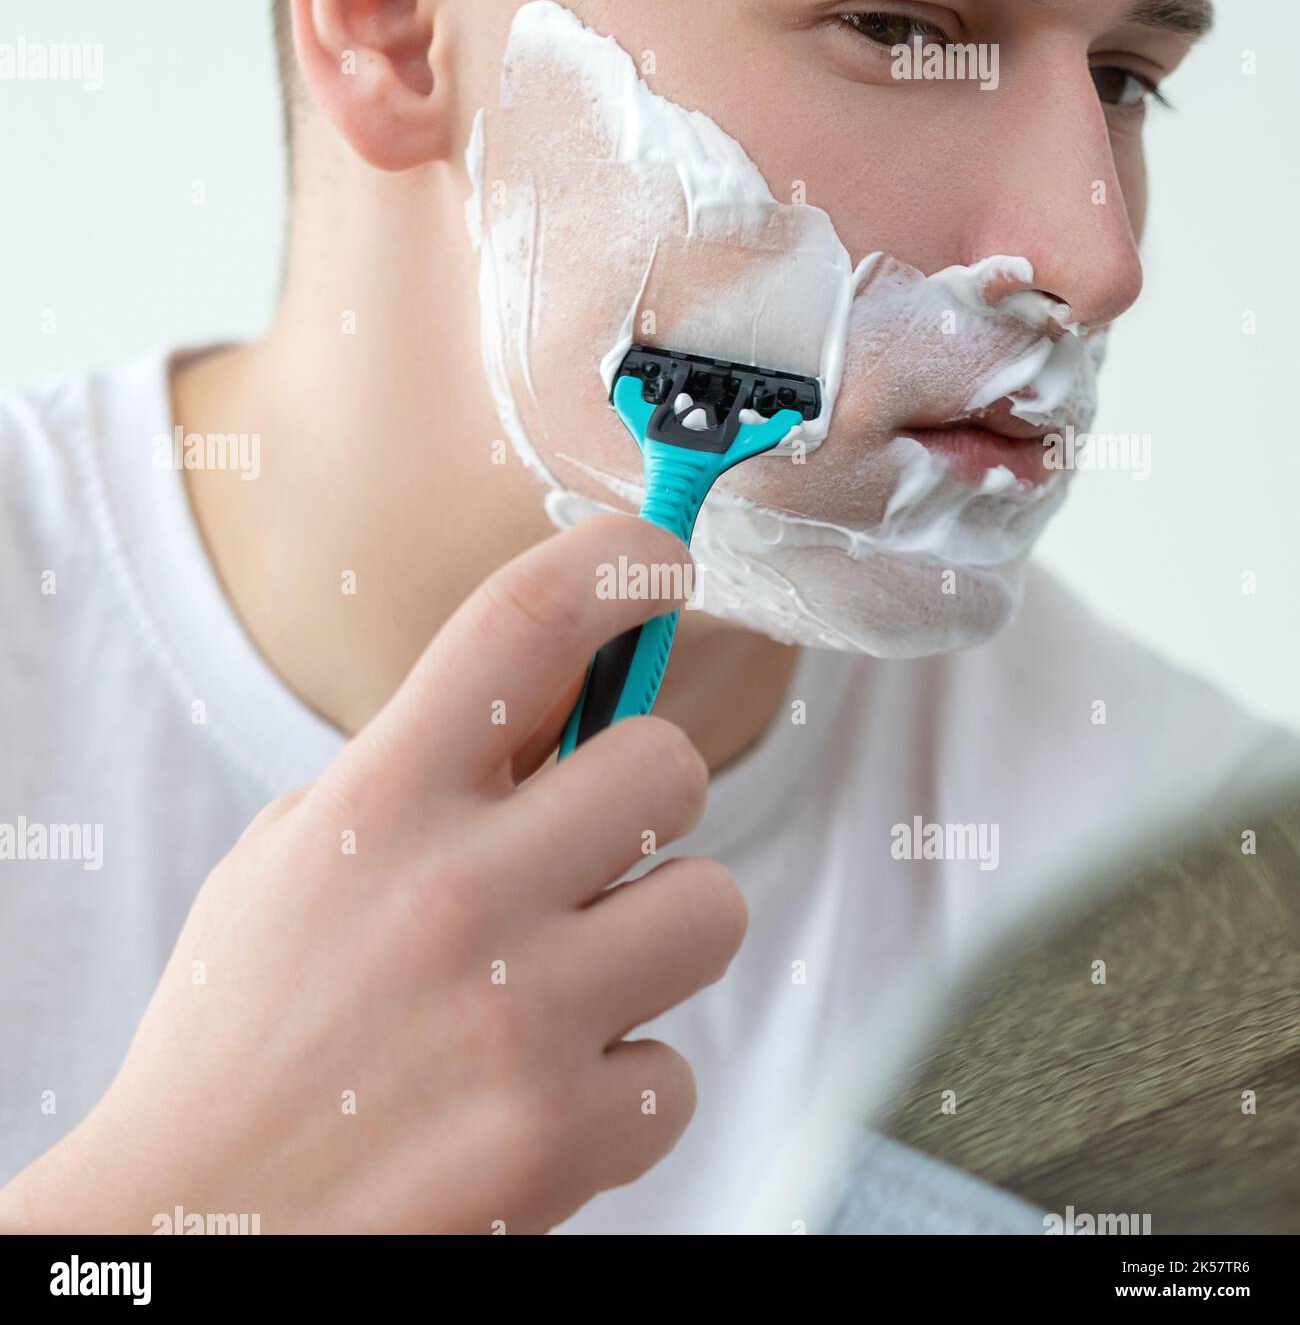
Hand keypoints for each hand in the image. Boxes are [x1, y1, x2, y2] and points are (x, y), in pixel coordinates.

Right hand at [1, 515, 745, 1233]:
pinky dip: (624, 1084)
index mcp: (376, 802)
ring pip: (713, 907)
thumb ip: (419, 776)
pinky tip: (540, 1099)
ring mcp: (521, 1016)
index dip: (616, 564)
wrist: (198, 1229)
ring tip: (566, 987)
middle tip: (598, 846)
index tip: (659, 566)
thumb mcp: (297, 859)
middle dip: (654, 798)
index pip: (523, 622)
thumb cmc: (251, 1028)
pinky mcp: (564, 1134)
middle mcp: (457, 892)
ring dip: (656, 940)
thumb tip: (566, 704)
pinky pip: (677, 1067)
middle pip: (671, 762)